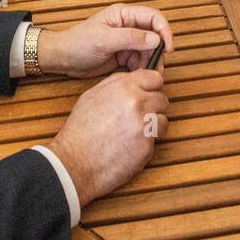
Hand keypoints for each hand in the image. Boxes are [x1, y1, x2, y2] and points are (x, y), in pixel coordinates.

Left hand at [37, 3, 172, 78]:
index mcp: (124, 15)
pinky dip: (142, 69)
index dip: (164, 31)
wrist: (63, 59)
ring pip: (149, 51)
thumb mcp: (104, 39)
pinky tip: (137, 76)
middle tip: (157, 68)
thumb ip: (131, 38)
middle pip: (154, 36)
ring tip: (146, 75)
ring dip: (150, 63)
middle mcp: (128, 26)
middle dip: (158, 52)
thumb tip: (156, 38)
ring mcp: (127, 41)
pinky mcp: (124, 55)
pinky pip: (140, 61)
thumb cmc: (78, 43)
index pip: (154, 17)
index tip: (168, 48)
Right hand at [46, 68, 168, 205]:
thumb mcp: (92, 96)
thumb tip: (133, 79)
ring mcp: (144, 124)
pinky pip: (156, 139)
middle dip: (153, 107)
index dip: (152, 87)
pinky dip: (147, 142)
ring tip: (134, 132)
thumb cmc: (80, 131)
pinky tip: (130, 145)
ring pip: (163, 119)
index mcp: (124, 87)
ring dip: (153, 126)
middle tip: (139, 117)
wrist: (76, 161)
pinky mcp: (147, 145)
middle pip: (162, 99)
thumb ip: (116, 83)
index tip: (149, 94)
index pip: (155, 78)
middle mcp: (137, 103)